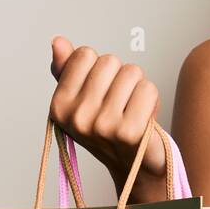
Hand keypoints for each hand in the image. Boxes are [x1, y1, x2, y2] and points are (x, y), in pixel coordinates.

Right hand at [48, 36, 165, 192]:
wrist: (135, 167)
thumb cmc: (110, 128)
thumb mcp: (82, 99)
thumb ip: (68, 69)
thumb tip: (58, 41)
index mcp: (59, 106)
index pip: (85, 55)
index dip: (100, 69)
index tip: (102, 92)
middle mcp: (77, 117)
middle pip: (110, 61)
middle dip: (121, 76)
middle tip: (121, 102)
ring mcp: (102, 126)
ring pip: (132, 72)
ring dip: (138, 87)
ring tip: (132, 109)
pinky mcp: (129, 132)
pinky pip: (148, 89)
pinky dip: (152, 99)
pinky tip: (144, 117)